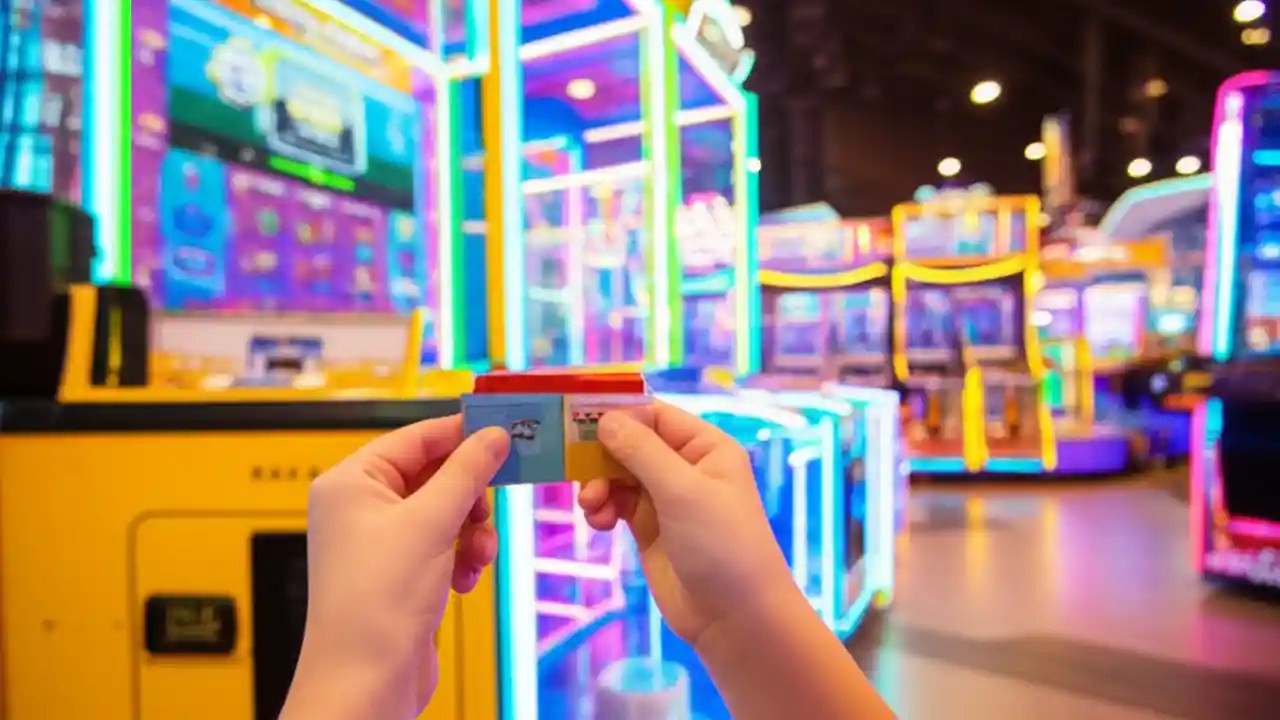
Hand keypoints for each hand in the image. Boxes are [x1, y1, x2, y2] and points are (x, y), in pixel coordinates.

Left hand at [285, 416, 508, 717]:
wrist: (366, 680)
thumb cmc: (374, 603)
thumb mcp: (431, 522)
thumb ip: (467, 472)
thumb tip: (493, 436)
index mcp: (351, 482)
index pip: (416, 437)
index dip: (462, 434)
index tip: (504, 430)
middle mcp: (360, 507)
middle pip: (434, 476)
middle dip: (469, 497)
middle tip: (489, 508)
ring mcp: (378, 541)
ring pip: (445, 512)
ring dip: (471, 532)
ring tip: (476, 554)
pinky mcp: (398, 572)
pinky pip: (442, 545)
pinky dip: (461, 557)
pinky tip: (463, 579)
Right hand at [577, 402, 796, 647]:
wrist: (735, 618)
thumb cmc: (722, 545)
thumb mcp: (682, 491)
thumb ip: (642, 452)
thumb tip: (606, 419)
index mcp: (706, 447)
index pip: (654, 415)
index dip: (618, 415)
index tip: (578, 421)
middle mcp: (687, 467)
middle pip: (631, 443)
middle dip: (602, 456)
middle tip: (578, 472)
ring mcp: (667, 499)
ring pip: (619, 475)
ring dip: (598, 485)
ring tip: (592, 507)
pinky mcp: (651, 528)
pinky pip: (617, 503)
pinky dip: (603, 508)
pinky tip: (599, 522)